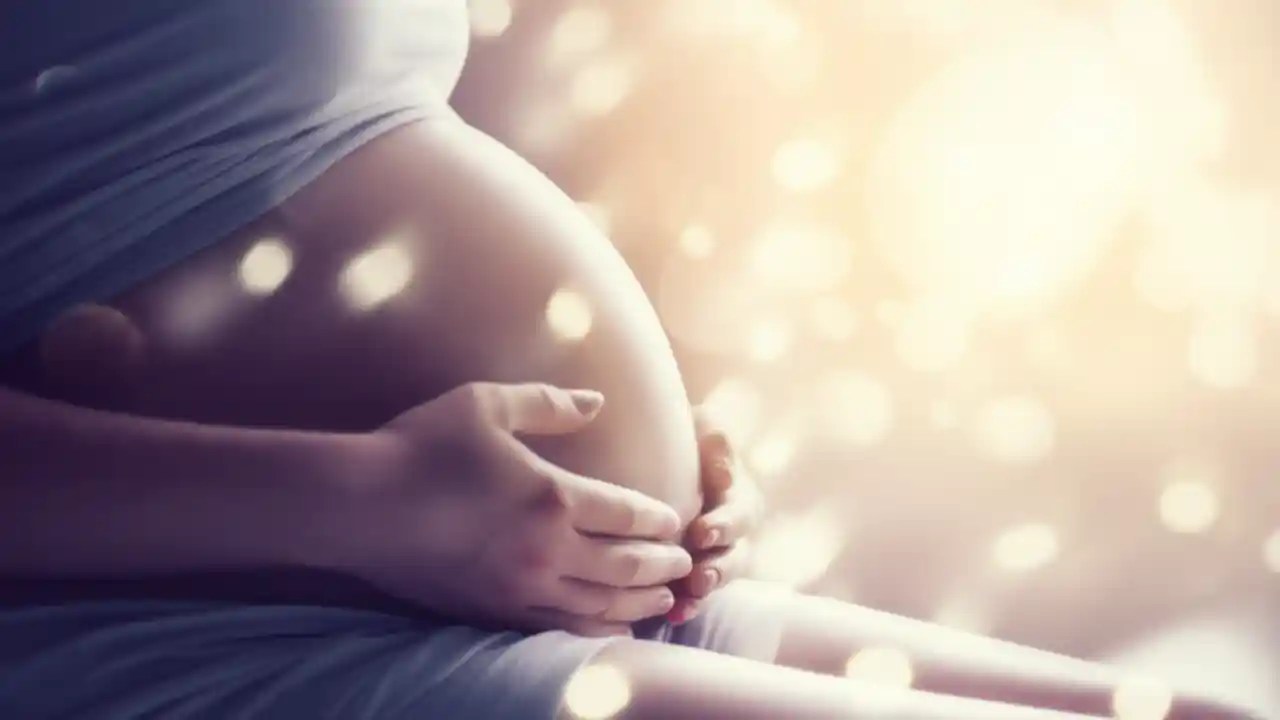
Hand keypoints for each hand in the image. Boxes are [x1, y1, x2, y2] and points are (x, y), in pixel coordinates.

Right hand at [333, 382, 692, 636]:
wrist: (359, 505)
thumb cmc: (421, 446)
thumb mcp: (487, 404)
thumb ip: (549, 403)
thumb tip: (598, 401)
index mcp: (552, 496)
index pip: (628, 513)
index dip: (659, 520)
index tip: (675, 521)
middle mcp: (546, 548)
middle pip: (625, 565)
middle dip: (663, 564)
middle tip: (685, 562)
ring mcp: (520, 587)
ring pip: (600, 605)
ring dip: (640, 602)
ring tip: (664, 598)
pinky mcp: (493, 612)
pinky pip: (558, 630)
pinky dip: (595, 631)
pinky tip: (611, 628)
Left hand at [667, 408, 764, 623]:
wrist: (663, 454)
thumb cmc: (687, 437)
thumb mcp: (706, 427)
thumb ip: (717, 441)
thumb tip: (722, 461)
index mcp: (738, 497)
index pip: (739, 515)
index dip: (724, 526)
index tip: (702, 533)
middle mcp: (733, 532)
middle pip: (734, 556)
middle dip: (718, 568)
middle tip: (699, 577)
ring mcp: (715, 556)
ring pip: (716, 580)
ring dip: (704, 592)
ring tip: (685, 603)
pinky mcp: (693, 573)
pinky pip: (693, 595)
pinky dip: (685, 606)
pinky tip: (671, 615)